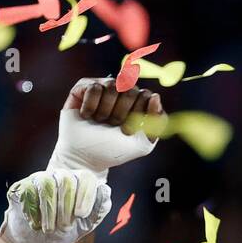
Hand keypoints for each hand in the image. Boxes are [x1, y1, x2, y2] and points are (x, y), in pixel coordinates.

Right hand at [0, 169, 110, 242]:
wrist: (41, 242)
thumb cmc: (68, 230)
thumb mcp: (87, 224)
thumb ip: (99, 208)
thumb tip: (105, 189)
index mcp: (80, 182)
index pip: (86, 177)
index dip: (85, 195)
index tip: (81, 215)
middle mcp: (60, 176)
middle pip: (65, 180)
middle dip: (66, 206)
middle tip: (65, 227)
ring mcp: (40, 179)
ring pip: (46, 184)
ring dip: (49, 210)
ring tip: (50, 229)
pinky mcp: (23, 186)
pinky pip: (27, 191)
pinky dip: (32, 210)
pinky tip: (35, 225)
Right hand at [47, 77, 164, 179]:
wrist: (85, 156)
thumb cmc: (114, 150)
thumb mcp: (142, 143)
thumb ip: (157, 122)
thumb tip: (155, 96)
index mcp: (137, 103)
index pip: (146, 95)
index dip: (138, 112)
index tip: (127, 131)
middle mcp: (122, 92)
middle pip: (130, 89)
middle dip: (122, 113)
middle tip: (113, 127)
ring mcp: (104, 88)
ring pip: (112, 86)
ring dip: (106, 110)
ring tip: (99, 122)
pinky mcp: (84, 86)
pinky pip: (94, 88)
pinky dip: (91, 106)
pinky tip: (87, 116)